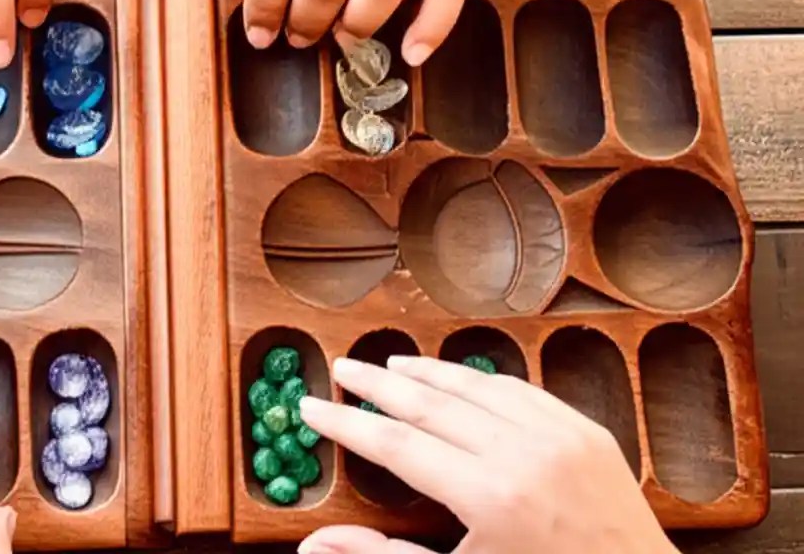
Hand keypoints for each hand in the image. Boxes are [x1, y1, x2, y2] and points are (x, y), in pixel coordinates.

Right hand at [299, 356, 677, 553]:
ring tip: (390, 364)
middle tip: (342, 366)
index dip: (347, 424)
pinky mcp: (588, 432)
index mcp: (489, 497)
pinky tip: (458, 379)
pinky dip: (482, 380)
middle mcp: (523, 454)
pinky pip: (523, 390)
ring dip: (427, 371)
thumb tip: (314, 546)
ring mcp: (560, 436)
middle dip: (377, 383)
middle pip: (430, 402)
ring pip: (476, 386)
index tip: (311, 405)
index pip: (396, 445)